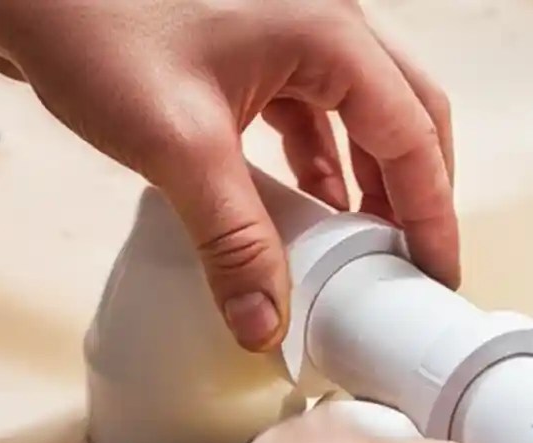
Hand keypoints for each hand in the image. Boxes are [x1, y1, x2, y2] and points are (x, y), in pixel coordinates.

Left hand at [0, 0, 458, 351]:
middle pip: (406, 115)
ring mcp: (289, 32)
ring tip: (361, 248)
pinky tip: (305, 206)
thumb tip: (264, 322)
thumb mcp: (177, 145)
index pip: (410, 135)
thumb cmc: (96, 29)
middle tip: (410, 263)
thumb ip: (231, 239)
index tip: (436, 275)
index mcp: (327, 34)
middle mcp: (323, 24)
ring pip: (361, 112)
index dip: (431, 213)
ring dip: (367, 179)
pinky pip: (313, 109)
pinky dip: (320, 160)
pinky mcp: (254, 47)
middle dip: (414, 192)